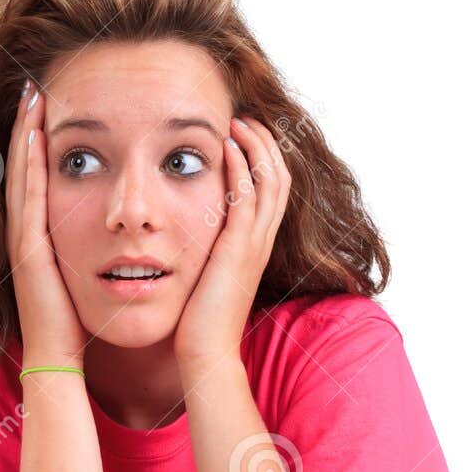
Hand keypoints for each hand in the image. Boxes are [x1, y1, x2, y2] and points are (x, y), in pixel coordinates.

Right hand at [5, 82, 89, 368]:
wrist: (59, 359)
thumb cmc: (77, 324)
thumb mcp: (85, 274)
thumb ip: (93, 247)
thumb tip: (116, 227)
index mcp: (40, 237)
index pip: (38, 178)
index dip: (39, 142)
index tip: (49, 106)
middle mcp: (26, 233)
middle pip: (23, 167)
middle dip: (27, 126)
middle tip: (34, 86)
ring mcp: (23, 240)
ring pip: (22, 175)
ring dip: (25, 134)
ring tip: (33, 96)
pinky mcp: (30, 250)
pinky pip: (30, 198)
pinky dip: (30, 165)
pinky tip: (37, 136)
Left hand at [172, 116, 291, 371]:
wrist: (205, 353)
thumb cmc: (199, 322)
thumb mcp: (207, 277)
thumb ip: (208, 253)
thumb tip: (192, 238)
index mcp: (255, 247)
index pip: (272, 191)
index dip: (263, 159)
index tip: (242, 136)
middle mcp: (261, 242)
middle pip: (279, 177)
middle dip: (265, 143)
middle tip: (244, 118)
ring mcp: (254, 245)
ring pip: (270, 181)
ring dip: (255, 146)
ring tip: (237, 122)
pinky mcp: (238, 249)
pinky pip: (246, 197)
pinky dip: (240, 168)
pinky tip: (225, 147)